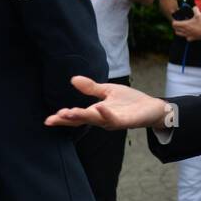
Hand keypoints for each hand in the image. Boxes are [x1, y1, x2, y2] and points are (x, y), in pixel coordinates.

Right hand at [45, 76, 169, 129]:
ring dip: (83, 117)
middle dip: (68, 120)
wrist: (151, 107)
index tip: (48, 120)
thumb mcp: (107, 91)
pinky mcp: (126, 121)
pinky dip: (106, 114)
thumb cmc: (129, 101)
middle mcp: (102, 119)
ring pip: (96, 120)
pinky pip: (114, 119)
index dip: (62, 119)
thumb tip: (73, 79)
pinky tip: (99, 107)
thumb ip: (91, 87)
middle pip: (82, 120)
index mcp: (96, 112)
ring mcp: (113, 121)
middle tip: (55, 118)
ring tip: (70, 112)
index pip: (76, 116)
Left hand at [172, 10, 200, 40]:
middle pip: (175, 29)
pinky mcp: (191, 38)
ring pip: (179, 34)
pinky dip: (186, 35)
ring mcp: (187, 35)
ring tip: (182, 28)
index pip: (174, 24)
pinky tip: (189, 33)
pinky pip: (186, 37)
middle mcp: (184, 30)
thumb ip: (195, 10)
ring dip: (179, 31)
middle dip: (175, 26)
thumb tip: (194, 7)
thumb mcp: (199, 15)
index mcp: (185, 25)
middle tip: (178, 23)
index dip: (174, 21)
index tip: (176, 19)